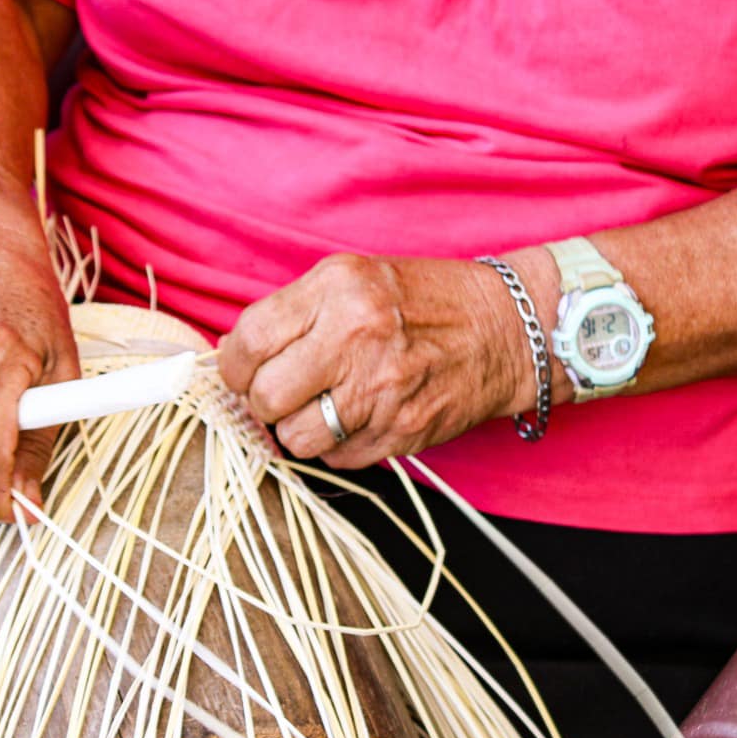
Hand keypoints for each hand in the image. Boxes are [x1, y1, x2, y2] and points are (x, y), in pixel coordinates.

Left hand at [216, 253, 534, 467]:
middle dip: (263, 401)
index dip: (233, 365)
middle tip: (281, 392)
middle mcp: (357, 338)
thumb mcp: (354, 279)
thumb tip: (230, 355)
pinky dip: (335, 445)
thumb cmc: (424, 301)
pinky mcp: (401, 433)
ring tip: (322, 406)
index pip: (250, 340)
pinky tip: (356, 418)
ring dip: (297, 429)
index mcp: (338, 290)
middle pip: (266, 396)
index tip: (242, 370)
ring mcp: (381, 391)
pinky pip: (334, 458)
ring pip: (294, 438)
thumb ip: (292, 312)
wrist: (506, 330)